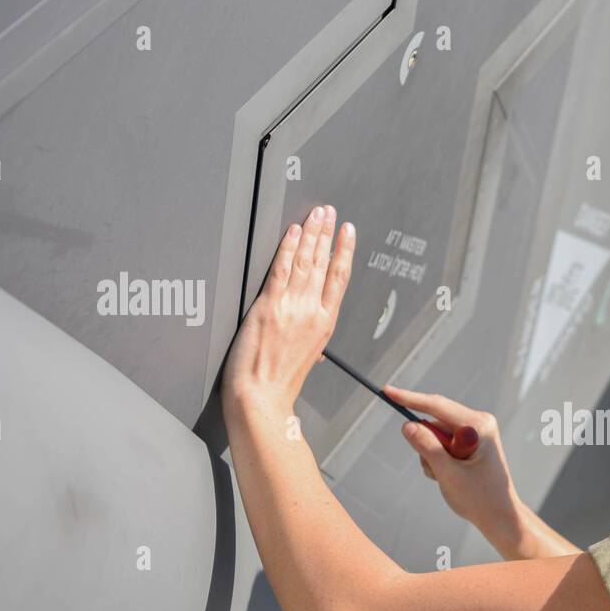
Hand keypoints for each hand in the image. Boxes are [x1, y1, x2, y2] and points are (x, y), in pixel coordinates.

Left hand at [222, 204, 355, 413]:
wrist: (262, 399)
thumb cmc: (279, 386)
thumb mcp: (305, 362)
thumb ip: (309, 344)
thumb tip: (309, 341)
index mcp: (323, 325)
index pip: (338, 279)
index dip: (344, 252)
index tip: (347, 233)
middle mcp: (312, 312)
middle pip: (323, 264)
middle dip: (327, 233)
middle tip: (329, 211)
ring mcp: (292, 307)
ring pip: (305, 261)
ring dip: (311, 232)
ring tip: (316, 213)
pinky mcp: (269, 306)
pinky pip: (281, 269)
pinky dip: (288, 247)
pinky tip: (293, 232)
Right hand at [387, 385, 522, 535]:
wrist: (500, 516)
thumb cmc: (481, 498)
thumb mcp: (448, 473)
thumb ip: (427, 447)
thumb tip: (407, 426)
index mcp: (478, 425)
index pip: (437, 406)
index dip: (409, 399)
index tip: (388, 391)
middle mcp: (478, 423)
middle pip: (435, 422)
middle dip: (427, 446)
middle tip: (436, 471)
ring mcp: (475, 432)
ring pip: (435, 436)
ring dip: (432, 457)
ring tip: (449, 478)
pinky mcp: (471, 443)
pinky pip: (443, 444)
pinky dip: (439, 460)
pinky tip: (452, 476)